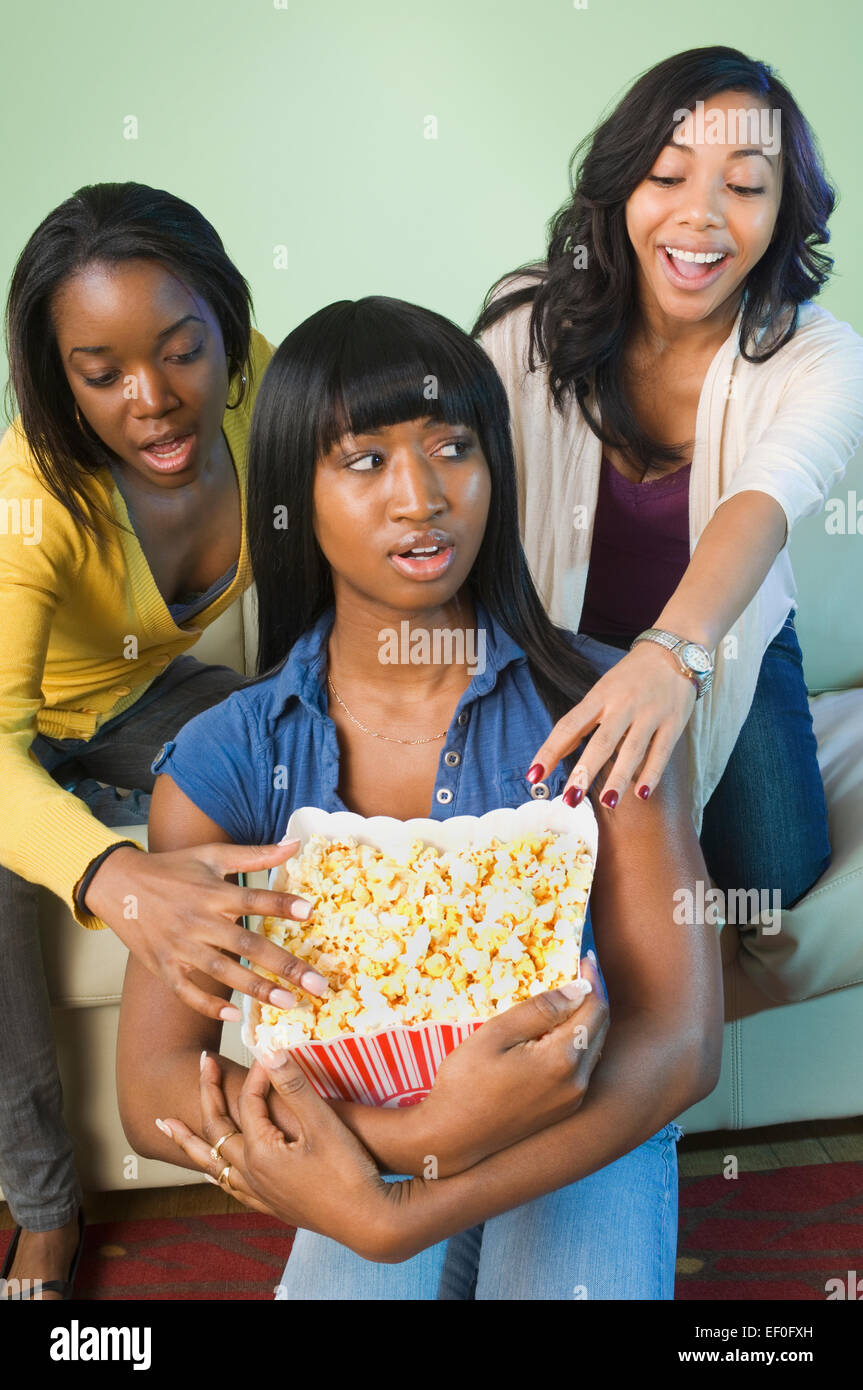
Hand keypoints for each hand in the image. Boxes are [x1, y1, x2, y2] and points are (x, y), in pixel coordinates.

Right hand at [86, 839, 329, 1020]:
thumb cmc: (171, 869)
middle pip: (246, 944)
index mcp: (212, 892)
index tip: (310, 912)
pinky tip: (234, 1015)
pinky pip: (186, 991)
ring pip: (222, 972)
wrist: (118, 885)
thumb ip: (255, 854)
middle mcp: (198, 921)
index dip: (281, 904)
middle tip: (317, 985)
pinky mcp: (163, 967)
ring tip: (288, 1003)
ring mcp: (179, 947)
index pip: (253, 897)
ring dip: (256, 989)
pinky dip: (207, 1005)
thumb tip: (295, 844)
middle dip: (284, 966)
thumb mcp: (212, 855)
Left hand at [158, 1052, 398, 1260]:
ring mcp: (260, 1193)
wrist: (368, 1221)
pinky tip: (214, 1172)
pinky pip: (230, 1186)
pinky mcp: (273, 1206)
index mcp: (260, 1152)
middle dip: (207, 1093)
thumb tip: (269, 1050)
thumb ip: (293, 1085)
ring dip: (189, 1140)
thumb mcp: (322, 1123)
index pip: (249, 1101)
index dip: (260, 1072)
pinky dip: (214, 1171)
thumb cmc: (348, 1170)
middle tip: (202, 1064)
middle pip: (217, 1129)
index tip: (273, 1049)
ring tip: (168, 1126)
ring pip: (213, 1163)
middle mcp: (251, 1174)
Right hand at [407, 955, 608, 1175]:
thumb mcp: (495, 1034)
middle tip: (578, 970)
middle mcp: (577, 1082)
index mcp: (562, 1060)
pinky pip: (584, 1066)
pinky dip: (580, 1041)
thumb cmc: (464, 1082)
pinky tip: (559, 1030)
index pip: (594, 1008)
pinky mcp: (564, 1109)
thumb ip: (540, 1009)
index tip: (583, 956)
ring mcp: (573, 1099)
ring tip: (568, 996)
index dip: (592, 979)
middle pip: (601, 1027)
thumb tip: (578, 988)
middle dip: (593, 995)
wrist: (451, 1139)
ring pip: (596, 1047)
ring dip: (588, 1018)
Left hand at [528, 642, 696, 806]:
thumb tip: (557, 752)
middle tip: (570, 798)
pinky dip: (652, 774)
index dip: (550, 751)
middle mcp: (623, 705)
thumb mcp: (602, 690)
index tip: (534, 775)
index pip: (569, 726)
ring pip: (632, 750)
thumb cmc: (631, 676)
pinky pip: (661, 752)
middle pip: (602, 742)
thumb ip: (583, 721)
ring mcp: (650, 714)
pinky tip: (641, 793)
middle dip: (585, 771)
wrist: (674, 650)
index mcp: (599, 696)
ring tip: (607, 802)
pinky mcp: (674, 722)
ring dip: (619, 778)